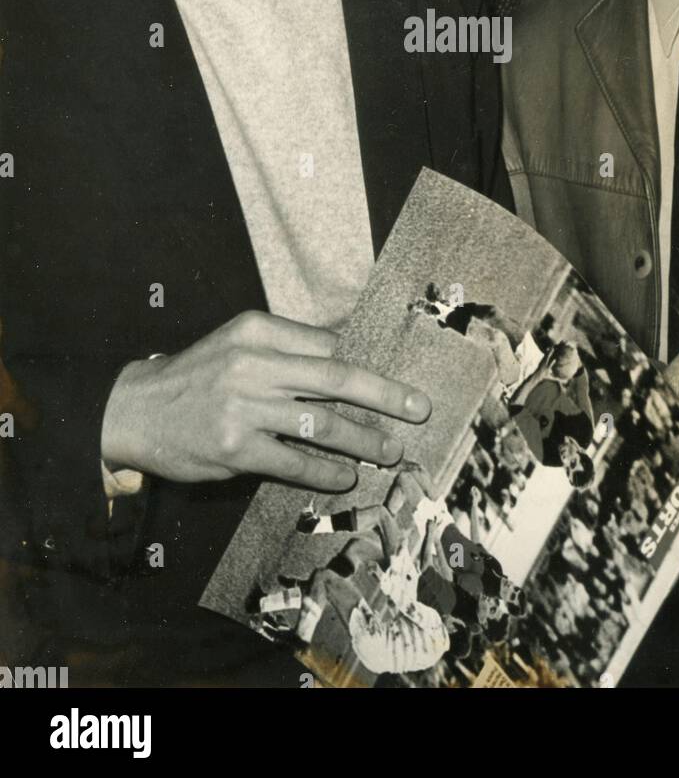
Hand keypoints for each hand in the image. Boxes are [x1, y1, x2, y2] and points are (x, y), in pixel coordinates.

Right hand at [101, 309, 430, 491]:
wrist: (135, 409)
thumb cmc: (197, 376)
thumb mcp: (237, 344)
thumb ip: (286, 349)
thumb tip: (347, 361)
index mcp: (258, 330)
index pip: (328, 345)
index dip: (366, 366)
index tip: (395, 383)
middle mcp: (254, 363)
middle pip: (337, 378)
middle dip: (385, 395)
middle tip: (418, 409)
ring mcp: (243, 406)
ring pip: (322, 423)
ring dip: (363, 439)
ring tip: (389, 451)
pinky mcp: (234, 448)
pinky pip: (295, 461)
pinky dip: (326, 471)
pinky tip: (346, 476)